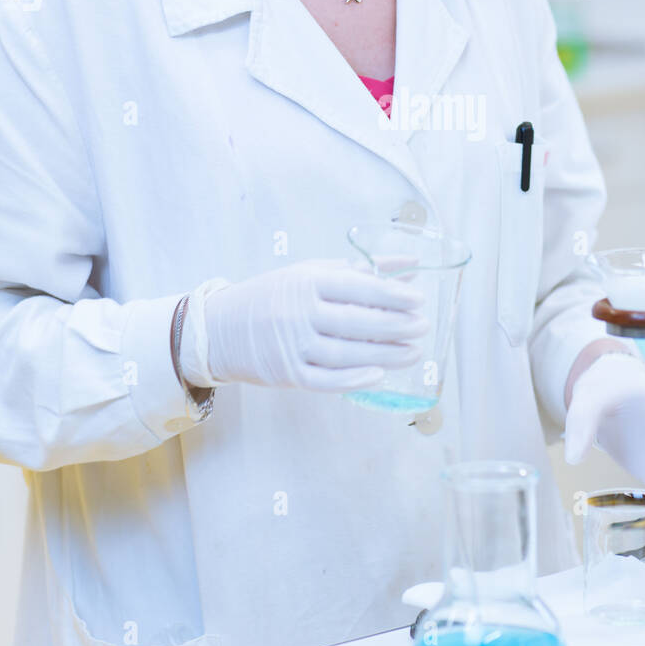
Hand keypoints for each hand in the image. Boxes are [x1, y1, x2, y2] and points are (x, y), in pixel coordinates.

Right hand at [203, 257, 428, 392]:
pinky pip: (326, 380)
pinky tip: (378, 375)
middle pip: (357, 322)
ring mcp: (292, 346)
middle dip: (395, 326)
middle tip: (422, 327)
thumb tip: (410, 265)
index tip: (419, 299)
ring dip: (384, 355)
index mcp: (307, 282)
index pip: (358, 288)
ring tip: (412, 352)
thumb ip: (362, 269)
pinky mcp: (288, 374)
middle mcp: (300, 313)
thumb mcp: (313, 272)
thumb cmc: (275, 295)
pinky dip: (354, 379)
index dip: (392, 295)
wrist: (221, 328)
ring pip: (347, 354)